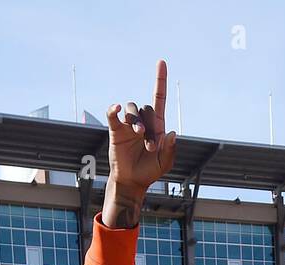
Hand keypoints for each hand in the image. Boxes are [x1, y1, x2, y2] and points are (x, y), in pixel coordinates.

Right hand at [102, 60, 177, 228]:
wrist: (132, 181)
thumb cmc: (150, 171)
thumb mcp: (166, 163)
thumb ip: (170, 149)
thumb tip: (171, 132)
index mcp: (157, 126)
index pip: (159, 98)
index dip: (160, 81)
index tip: (161, 62)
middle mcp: (143, 122)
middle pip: (146, 107)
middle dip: (150, 123)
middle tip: (150, 145)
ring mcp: (128, 125)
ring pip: (132, 109)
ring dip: (136, 120)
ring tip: (139, 136)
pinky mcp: (115, 129)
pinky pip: (113, 113)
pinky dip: (114, 108)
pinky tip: (116, 108)